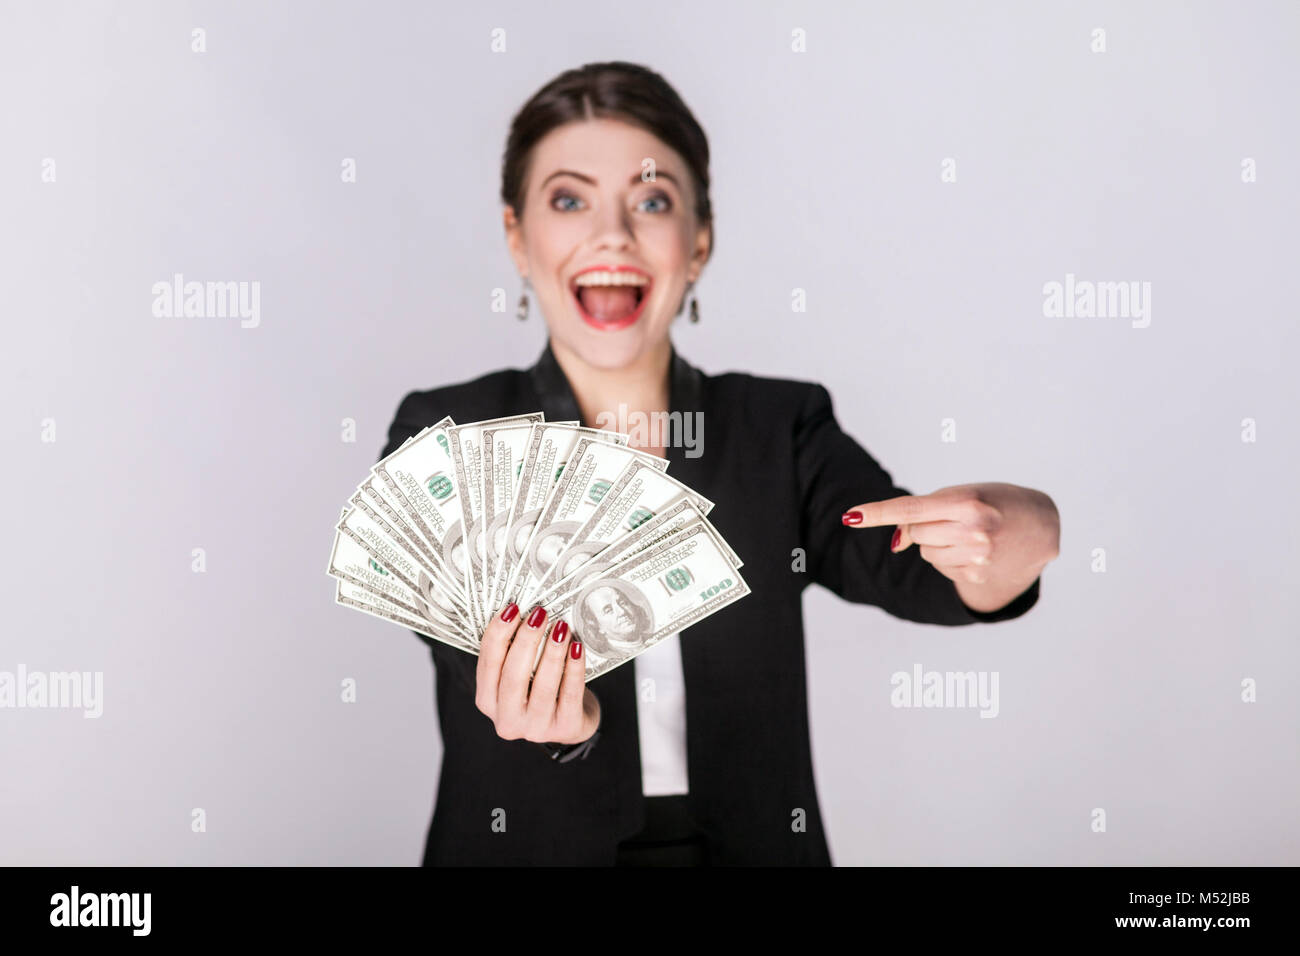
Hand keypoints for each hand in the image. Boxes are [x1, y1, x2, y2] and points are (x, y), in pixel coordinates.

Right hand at [475, 602, 600, 745]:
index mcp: (488, 702)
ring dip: (552, 652)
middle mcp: (507, 720)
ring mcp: (536, 728)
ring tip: (561, 628)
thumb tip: (520, 612)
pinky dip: (573, 668)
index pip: (487, 665)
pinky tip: (577, 648)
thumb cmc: (539, 690)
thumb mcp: (519, 676)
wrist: (570, 722)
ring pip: (542, 686)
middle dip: (526, 641)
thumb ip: (513, 652)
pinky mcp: (565, 728)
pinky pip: (570, 694)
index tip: (512, 609)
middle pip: (512, 677)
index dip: (498, 634)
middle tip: (539, 615)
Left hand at [842, 482, 1059, 587]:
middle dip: (923, 526)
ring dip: (936, 543)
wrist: (1039, 526)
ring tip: (967, 534)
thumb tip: (896, 544)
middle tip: (952, 519)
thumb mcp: (963, 495)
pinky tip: (974, 550)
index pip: (911, 510)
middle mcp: (973, 532)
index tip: (851, 516)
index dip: (878, 513)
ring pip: (924, 552)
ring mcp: (976, 558)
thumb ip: (925, 513)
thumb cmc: (994, 501)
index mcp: (968, 503)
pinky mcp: (976, 576)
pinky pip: (940, 567)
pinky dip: (949, 557)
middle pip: (915, 533)